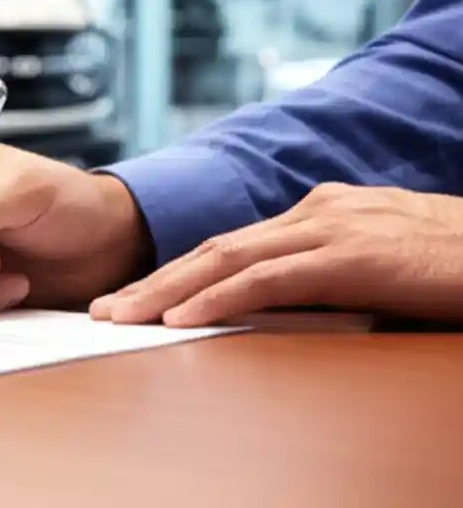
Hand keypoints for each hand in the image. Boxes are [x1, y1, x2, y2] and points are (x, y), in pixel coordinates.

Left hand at [90, 183, 462, 326]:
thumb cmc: (453, 264)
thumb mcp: (378, 265)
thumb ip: (326, 276)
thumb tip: (281, 305)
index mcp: (317, 214)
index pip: (230, 244)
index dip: (176, 272)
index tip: (134, 298)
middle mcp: (314, 212)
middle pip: (214, 247)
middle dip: (152, 280)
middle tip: (102, 308)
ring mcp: (330, 229)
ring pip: (226, 258)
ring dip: (166, 290)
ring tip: (120, 316)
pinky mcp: (352, 257)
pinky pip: (269, 279)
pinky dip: (218, 297)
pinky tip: (182, 318)